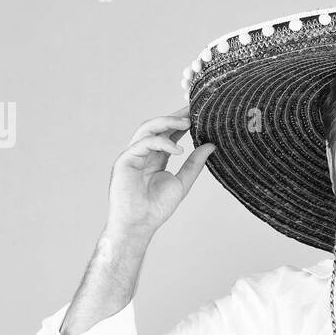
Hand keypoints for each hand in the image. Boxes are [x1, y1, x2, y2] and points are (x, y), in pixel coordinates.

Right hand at [106, 104, 214, 237]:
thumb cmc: (157, 207)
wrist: (139, 225)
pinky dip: (161, 143)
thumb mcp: (182, 182)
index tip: (199, 112)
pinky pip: (143, 143)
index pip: (169, 133)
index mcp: (155, 156)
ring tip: (187, 122)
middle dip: (175, 116)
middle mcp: (143, 152)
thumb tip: (211, 145)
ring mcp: (132, 155)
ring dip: (166, 122)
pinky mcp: (124, 160)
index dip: (182, 121)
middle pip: (157, 126)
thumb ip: (195, 164)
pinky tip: (178, 149)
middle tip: (194, 109)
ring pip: (147, 128)